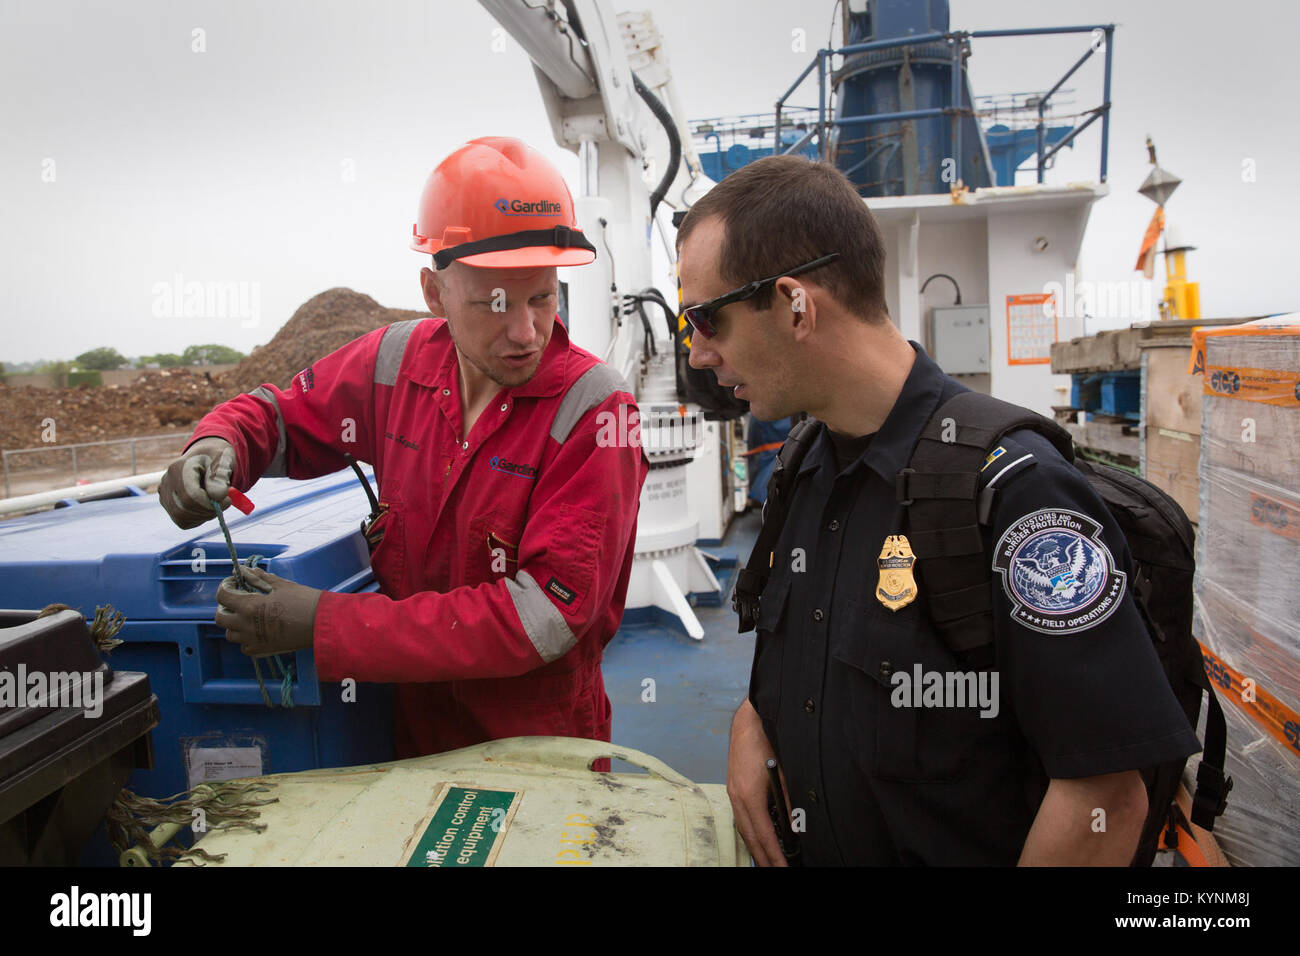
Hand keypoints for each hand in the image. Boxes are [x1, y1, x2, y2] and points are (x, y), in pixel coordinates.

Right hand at [159, 437, 235, 528]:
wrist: (206, 458)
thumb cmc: (216, 458)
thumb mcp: (224, 459)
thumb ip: (221, 475)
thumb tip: (217, 495)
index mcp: (179, 468)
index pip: (191, 496)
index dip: (211, 504)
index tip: (227, 499)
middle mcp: (167, 482)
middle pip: (184, 510)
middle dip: (209, 511)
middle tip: (225, 502)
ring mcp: (164, 494)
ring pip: (182, 518)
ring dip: (205, 515)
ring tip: (216, 502)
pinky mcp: (168, 504)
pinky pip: (182, 521)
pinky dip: (198, 518)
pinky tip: (207, 506)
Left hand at [214, 566, 320, 656]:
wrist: (321, 623)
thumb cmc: (303, 600)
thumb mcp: (280, 584)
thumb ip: (258, 578)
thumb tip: (243, 570)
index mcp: (249, 606)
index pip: (222, 596)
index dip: (225, 585)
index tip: (235, 582)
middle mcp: (246, 625)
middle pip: (220, 617)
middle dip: (225, 605)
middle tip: (237, 598)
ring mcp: (253, 640)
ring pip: (230, 634)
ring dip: (233, 623)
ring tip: (246, 614)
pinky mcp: (263, 650)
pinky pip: (244, 646)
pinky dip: (245, 638)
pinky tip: (256, 629)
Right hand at [726, 697, 787, 866]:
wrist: (749, 720)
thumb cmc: (768, 741)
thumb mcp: (785, 774)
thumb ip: (788, 802)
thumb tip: (794, 826)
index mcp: (750, 795)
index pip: (764, 834)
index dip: (774, 855)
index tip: (783, 867)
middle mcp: (738, 796)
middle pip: (750, 836)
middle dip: (763, 857)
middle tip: (776, 870)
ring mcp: (733, 791)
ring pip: (743, 828)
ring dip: (755, 846)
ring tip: (767, 860)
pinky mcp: (734, 786)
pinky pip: (741, 816)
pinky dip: (750, 831)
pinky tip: (758, 836)